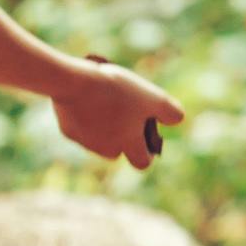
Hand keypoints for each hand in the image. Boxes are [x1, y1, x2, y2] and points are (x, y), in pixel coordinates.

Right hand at [54, 60, 186, 169]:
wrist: (74, 82)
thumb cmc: (115, 90)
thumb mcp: (151, 97)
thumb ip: (170, 112)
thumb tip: (177, 120)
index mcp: (128, 143)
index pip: (142, 162)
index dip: (146, 152)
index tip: (146, 134)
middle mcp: (106, 148)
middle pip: (118, 151)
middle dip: (122, 136)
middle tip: (124, 111)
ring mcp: (85, 142)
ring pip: (98, 140)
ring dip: (103, 126)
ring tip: (105, 99)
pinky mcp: (68, 130)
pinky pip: (80, 127)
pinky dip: (84, 116)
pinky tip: (85, 97)